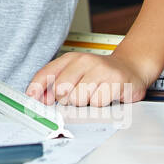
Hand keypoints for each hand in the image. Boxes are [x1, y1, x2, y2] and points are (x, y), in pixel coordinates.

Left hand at [26, 52, 150, 106]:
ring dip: (86, 102)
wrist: (130, 67)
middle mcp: (85, 61)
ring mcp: (101, 70)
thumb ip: (54, 84)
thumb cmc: (99, 74)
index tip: (32, 101)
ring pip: (79, 98)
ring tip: (95, 94)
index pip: (46, 74)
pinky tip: (107, 95)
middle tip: (78, 95)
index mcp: (70, 59)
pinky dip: (101, 104)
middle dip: (66, 100)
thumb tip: (37, 99)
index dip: (36, 89)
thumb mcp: (75, 73)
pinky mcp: (117, 81)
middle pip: (61, 90)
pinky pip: (98, 103)